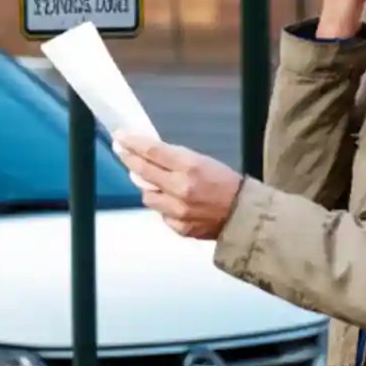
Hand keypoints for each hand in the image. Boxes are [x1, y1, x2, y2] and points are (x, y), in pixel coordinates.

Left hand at [112, 132, 244, 240]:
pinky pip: (161, 214)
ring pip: (147, 196)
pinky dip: (164, 206)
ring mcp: (178, 211)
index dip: (133, 143)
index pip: (153, 152)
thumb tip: (148, 157)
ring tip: (155, 181)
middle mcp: (181, 189)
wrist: (244, 215)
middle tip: (121, 150)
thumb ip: (175, 160)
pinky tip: (174, 202)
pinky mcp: (179, 228)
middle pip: (143, 171)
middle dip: (129, 159)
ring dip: (148, 187)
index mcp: (190, 167)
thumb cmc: (227, 184)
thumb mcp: (203, 161)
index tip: (121, 136)